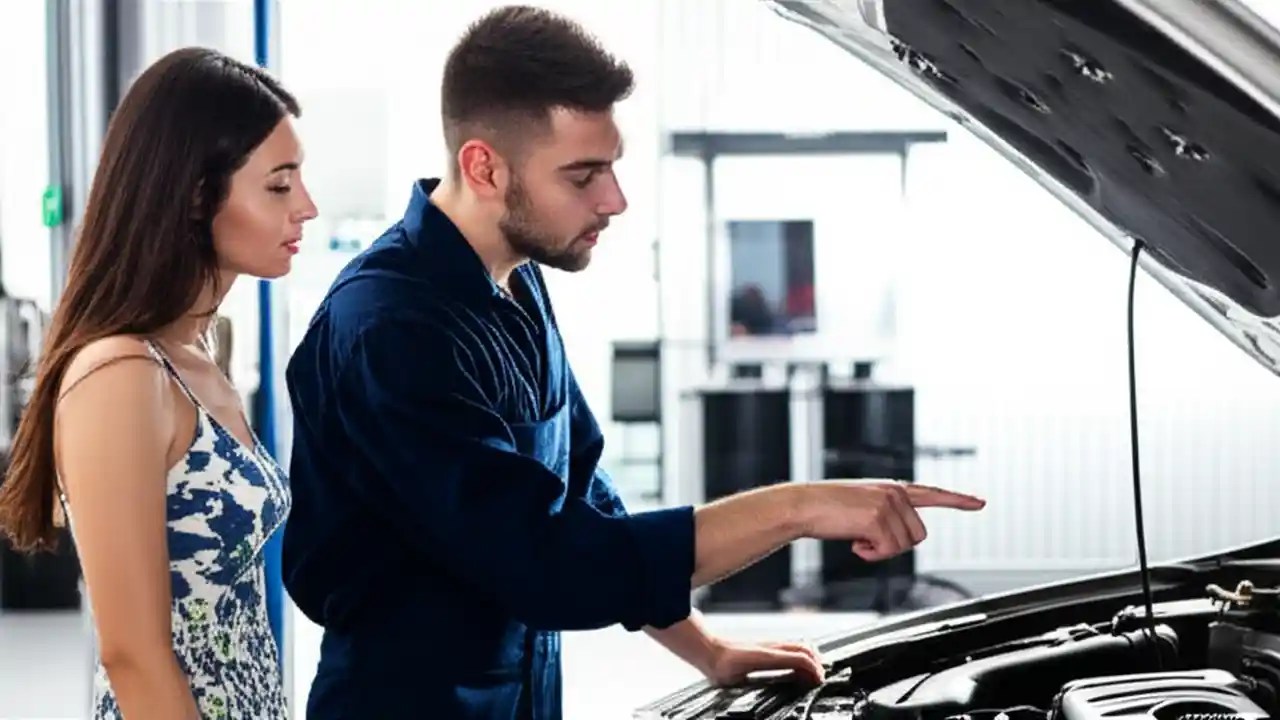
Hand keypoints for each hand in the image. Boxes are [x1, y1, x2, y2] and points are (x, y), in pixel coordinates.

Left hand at [704, 638, 825, 686]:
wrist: (708, 650)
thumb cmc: (721, 664)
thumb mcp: (740, 678)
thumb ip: (758, 682)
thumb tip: (776, 685)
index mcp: (768, 655)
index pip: (801, 657)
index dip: (814, 669)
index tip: (819, 681)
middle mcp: (771, 647)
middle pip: (804, 648)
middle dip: (817, 663)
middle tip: (820, 679)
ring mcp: (769, 645)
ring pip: (798, 646)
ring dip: (810, 658)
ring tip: (814, 673)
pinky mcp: (765, 647)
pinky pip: (789, 648)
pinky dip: (800, 656)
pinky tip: (797, 667)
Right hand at [797, 480, 985, 561]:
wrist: (802, 505)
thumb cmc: (826, 509)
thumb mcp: (862, 506)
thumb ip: (886, 515)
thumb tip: (901, 537)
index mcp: (892, 488)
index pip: (931, 493)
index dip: (958, 500)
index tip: (980, 502)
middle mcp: (894, 493)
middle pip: (918, 535)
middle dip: (895, 545)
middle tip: (866, 540)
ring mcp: (888, 504)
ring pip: (904, 545)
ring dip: (881, 550)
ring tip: (857, 538)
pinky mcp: (878, 518)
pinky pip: (887, 551)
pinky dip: (870, 554)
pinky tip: (854, 543)